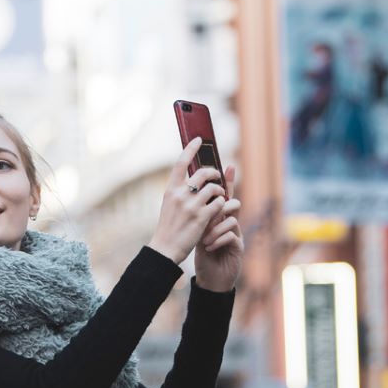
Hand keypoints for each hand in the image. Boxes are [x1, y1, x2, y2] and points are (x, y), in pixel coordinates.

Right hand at [147, 138, 228, 265]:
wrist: (166, 248)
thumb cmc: (168, 227)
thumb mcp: (169, 205)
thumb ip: (180, 192)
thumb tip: (193, 179)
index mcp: (170, 190)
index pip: (180, 163)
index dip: (190, 149)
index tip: (199, 139)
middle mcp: (180, 195)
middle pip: (203, 173)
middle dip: (214, 173)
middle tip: (216, 177)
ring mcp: (191, 206)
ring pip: (214, 188)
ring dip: (220, 190)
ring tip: (219, 196)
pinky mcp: (202, 217)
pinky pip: (219, 203)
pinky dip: (221, 204)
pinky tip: (219, 208)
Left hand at [194, 165, 243, 291]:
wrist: (211, 278)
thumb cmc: (202, 253)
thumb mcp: (196, 231)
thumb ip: (196, 214)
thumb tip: (185, 194)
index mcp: (219, 217)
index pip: (223, 195)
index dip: (227, 180)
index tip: (228, 165)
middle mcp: (230, 222)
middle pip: (231, 202)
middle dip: (218, 206)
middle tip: (206, 214)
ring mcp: (236, 233)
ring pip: (231, 218)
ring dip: (215, 227)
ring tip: (204, 239)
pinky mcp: (238, 247)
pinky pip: (231, 235)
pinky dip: (217, 240)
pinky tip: (208, 247)